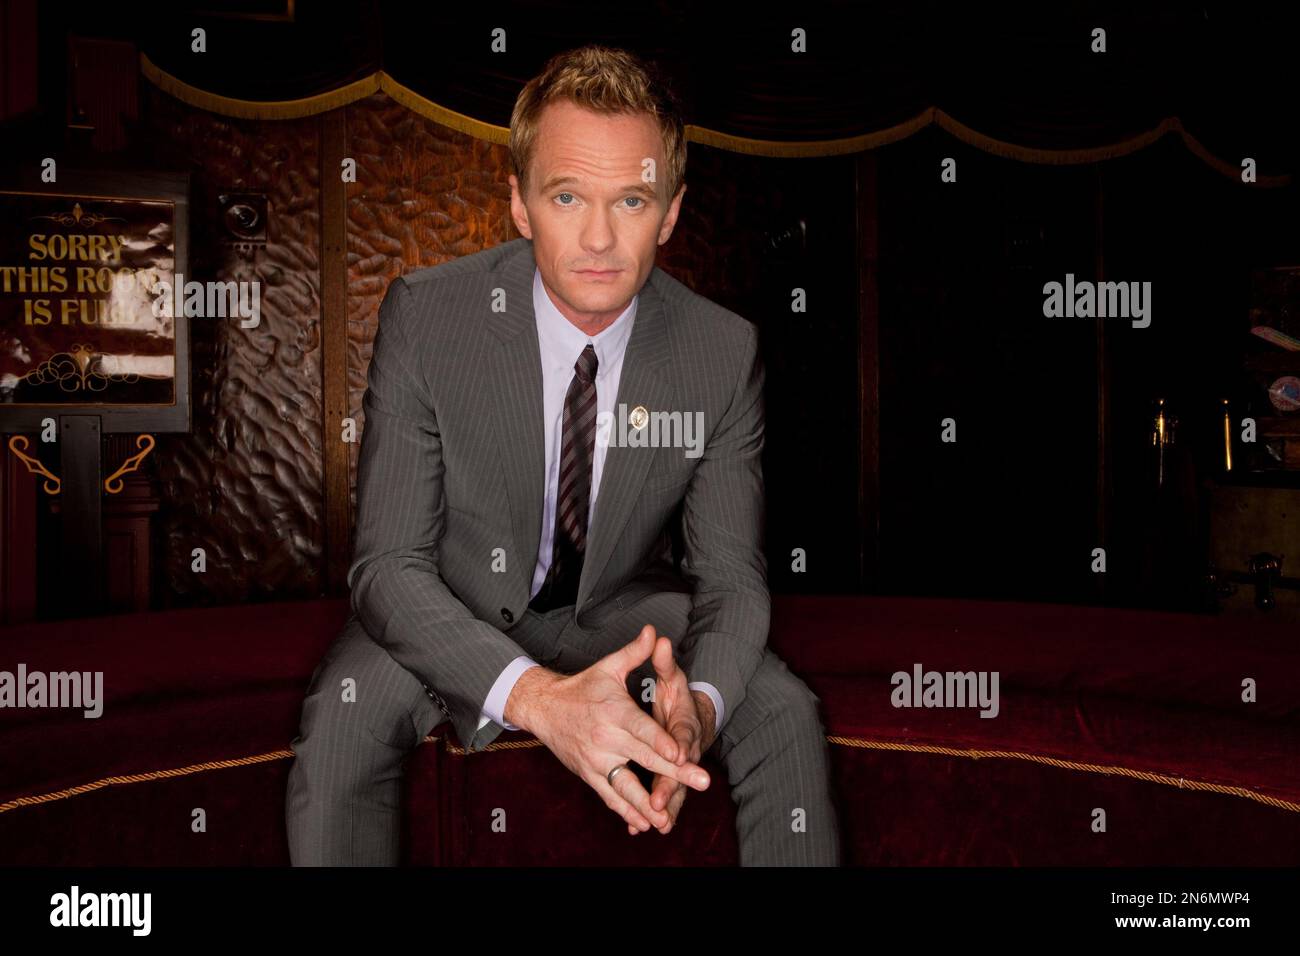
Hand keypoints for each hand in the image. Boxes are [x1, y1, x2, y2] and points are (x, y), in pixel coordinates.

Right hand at [512, 625, 711, 833]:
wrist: (544, 707)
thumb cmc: (582, 687)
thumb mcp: (609, 667)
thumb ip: (636, 653)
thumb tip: (655, 632)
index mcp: (615, 712)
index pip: (642, 730)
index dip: (662, 743)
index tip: (681, 755)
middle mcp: (607, 739)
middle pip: (646, 759)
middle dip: (675, 774)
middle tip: (702, 782)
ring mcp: (597, 760)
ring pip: (627, 786)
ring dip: (648, 805)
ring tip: (669, 819)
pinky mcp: (589, 774)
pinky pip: (610, 797)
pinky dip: (627, 811)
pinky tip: (645, 824)